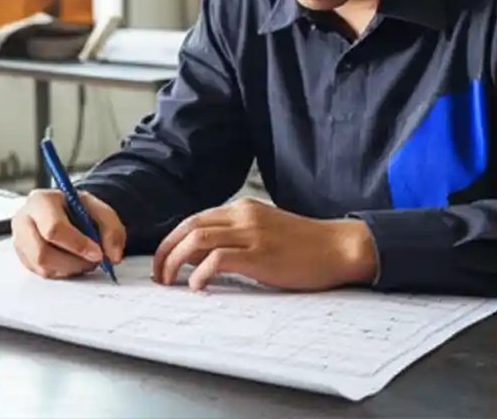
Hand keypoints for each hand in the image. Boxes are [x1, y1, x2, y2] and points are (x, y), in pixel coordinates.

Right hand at [11, 189, 125, 278]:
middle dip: (74, 262)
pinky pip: (43, 273)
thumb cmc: (79, 209)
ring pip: (43, 267)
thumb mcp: (99, 210)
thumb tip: (113, 256)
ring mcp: (20, 241)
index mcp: (40, 201)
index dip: (78, 245)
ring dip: (71, 268)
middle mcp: (23, 221)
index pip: (53, 229)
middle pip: (42, 253)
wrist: (66, 211)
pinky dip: (64, 271)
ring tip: (86, 259)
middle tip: (94, 261)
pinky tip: (74, 261)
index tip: (98, 253)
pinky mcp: (23, 258)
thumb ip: (112, 229)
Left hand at [152, 198, 377, 291]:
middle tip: (157, 274)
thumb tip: (200, 257)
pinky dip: (199, 273)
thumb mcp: (266, 233)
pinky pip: (217, 259)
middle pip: (189, 226)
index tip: (163, 261)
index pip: (195, 219)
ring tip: (169, 282)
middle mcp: (244, 216)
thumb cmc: (306, 245)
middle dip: (164, 250)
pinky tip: (197, 287)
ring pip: (196, 239)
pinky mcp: (260, 255)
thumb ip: (236, 238)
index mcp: (244, 209)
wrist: (338, 247)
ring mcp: (252, 234)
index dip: (172, 240)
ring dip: (174, 261)